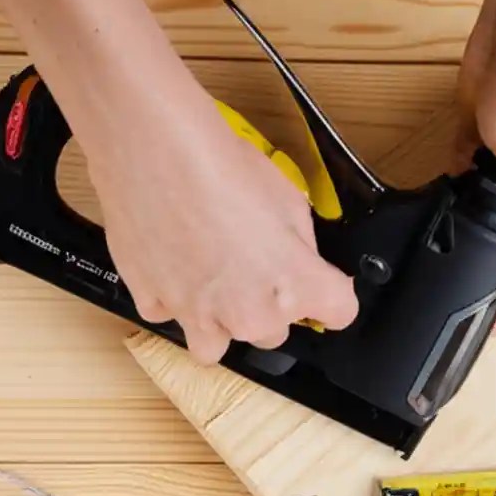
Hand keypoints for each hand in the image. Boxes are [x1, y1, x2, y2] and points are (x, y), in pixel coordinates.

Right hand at [88, 94, 358, 363]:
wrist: (155, 151)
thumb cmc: (223, 167)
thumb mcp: (288, 198)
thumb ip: (300, 244)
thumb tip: (298, 258)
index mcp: (296, 287)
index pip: (339, 312)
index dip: (330, 294)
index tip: (319, 283)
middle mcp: (252, 315)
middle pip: (273, 331)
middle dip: (266, 304)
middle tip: (247, 260)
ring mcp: (200, 318)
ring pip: (218, 343)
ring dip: (219, 319)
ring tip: (209, 278)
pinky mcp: (155, 306)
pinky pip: (170, 316)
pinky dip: (171, 297)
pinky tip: (170, 262)